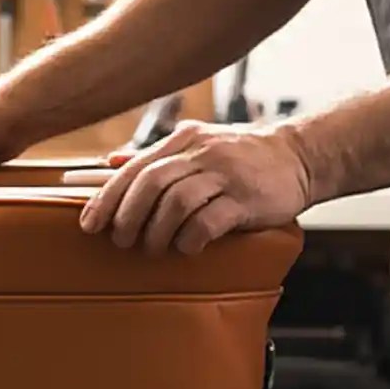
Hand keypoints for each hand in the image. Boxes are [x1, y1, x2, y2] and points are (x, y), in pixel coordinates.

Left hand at [80, 121, 311, 254]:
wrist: (299, 156)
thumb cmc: (243, 156)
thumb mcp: (197, 145)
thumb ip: (155, 156)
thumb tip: (111, 163)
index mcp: (183, 140)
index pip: (134, 167)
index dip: (108, 197)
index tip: (89, 223)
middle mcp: (201, 152)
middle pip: (151, 183)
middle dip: (128, 216)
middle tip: (121, 241)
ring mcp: (225, 174)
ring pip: (176, 202)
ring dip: (157, 231)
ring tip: (154, 248)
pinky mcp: (247, 198)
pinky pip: (208, 220)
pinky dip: (190, 238)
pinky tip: (187, 248)